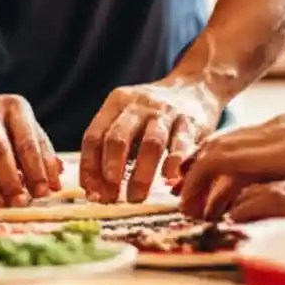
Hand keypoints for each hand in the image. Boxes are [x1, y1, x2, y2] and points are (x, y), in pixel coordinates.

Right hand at [0, 94, 60, 207]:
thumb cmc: (6, 124)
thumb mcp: (27, 130)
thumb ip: (43, 155)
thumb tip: (55, 185)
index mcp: (16, 107)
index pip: (28, 142)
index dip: (36, 170)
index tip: (42, 192)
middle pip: (0, 150)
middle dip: (11, 180)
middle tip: (20, 202)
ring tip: (1, 203)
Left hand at [80, 80, 216, 203]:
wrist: (194, 87)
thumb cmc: (153, 113)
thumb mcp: (128, 117)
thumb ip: (111, 147)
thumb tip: (95, 191)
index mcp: (117, 102)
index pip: (94, 136)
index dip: (89, 167)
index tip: (92, 193)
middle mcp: (139, 105)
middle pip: (118, 138)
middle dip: (110, 170)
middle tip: (110, 197)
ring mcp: (166, 112)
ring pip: (150, 144)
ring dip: (141, 174)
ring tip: (135, 197)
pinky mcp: (190, 122)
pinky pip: (181, 144)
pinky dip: (173, 163)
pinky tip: (168, 180)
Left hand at [176, 111, 284, 219]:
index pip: (240, 141)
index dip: (218, 160)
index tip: (205, 181)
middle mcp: (269, 128)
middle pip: (219, 144)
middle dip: (197, 170)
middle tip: (183, 194)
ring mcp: (265, 137)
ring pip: (212, 153)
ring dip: (194, 180)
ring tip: (186, 206)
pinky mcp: (263, 153)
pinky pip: (218, 163)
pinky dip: (202, 180)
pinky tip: (196, 202)